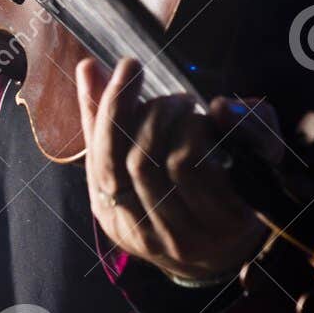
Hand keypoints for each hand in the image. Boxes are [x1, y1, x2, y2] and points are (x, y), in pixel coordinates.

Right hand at [75, 56, 276, 283]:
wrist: (226, 246)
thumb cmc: (173, 188)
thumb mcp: (133, 154)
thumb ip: (107, 115)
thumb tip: (87, 66)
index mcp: (110, 211)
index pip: (102, 156)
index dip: (113, 106)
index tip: (128, 66)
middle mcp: (142, 231)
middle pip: (137, 161)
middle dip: (155, 113)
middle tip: (175, 97)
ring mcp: (186, 235)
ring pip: (175, 162)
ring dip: (185, 124)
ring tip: (192, 113)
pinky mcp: (226, 227)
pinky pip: (213, 171)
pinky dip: (211, 138)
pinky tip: (213, 131)